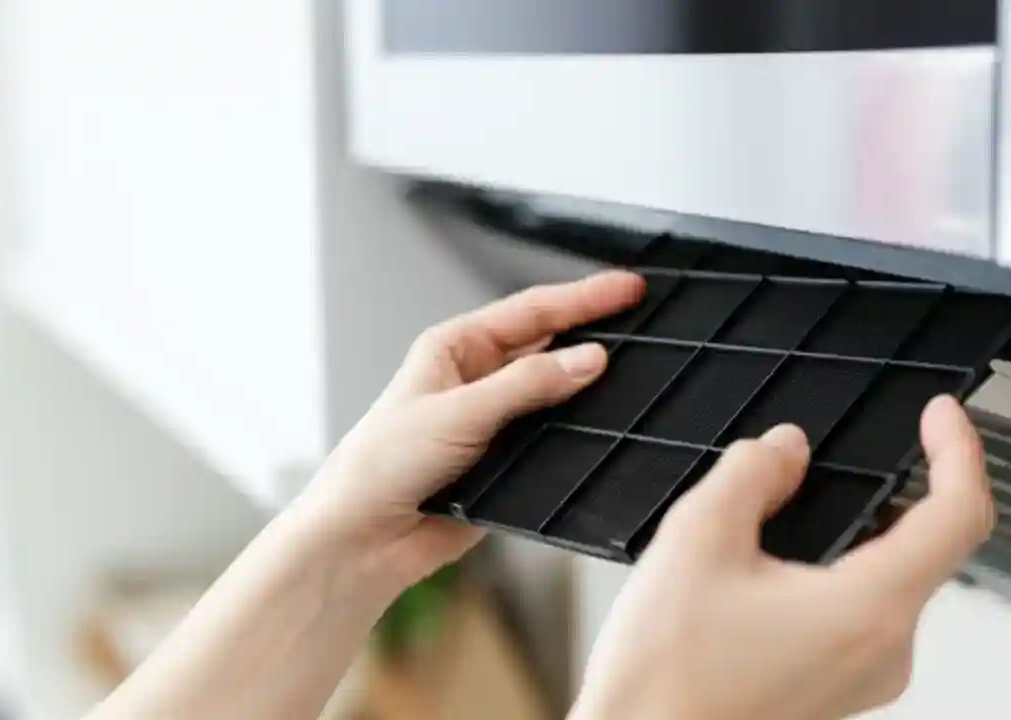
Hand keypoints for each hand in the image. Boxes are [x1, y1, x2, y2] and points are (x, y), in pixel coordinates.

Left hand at [296, 271, 645, 589]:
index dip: (584, 298)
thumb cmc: (381, 464)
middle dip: (596, 332)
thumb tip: (589, 359)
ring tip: (641, 371)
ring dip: (590, 388)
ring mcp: (495, 421)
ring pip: (556, 395)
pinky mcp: (507, 463)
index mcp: (457, 348)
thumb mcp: (458, 412)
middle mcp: (478, 379)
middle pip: (550, 347)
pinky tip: (608, 430)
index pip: (533, 311)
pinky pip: (554, 441)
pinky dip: (580, 435)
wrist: (363, 538)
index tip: (630, 288)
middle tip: (647, 319)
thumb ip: (528, 385)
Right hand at [572, 396, 993, 719]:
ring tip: (782, 510)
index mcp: (868, 610)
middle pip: (925, 546)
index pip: (958, 515)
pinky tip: (770, 564)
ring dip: (853, 530)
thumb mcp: (697, 539)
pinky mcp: (838, 689)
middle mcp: (883, 652)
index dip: (958, 451)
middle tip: (836, 454)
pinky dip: (834, 570)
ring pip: (888, 579)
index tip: (941, 413)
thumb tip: (786, 449)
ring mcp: (864, 677)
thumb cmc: (665, 678)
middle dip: (887, 486)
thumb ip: (753, 473)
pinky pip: (860, 613)